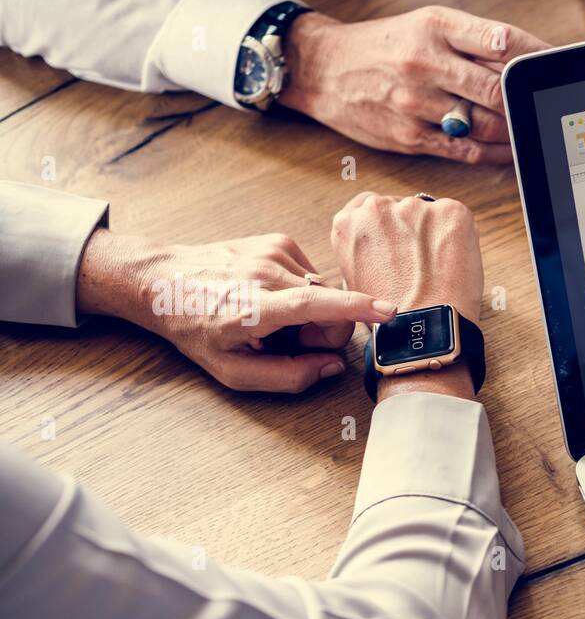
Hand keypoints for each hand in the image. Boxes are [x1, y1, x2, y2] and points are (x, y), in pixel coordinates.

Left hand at [75, 228, 394, 392]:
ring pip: (325, 292)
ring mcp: (274, 252)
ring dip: (310, 312)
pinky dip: (301, 292)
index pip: (316, 304)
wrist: (162, 280)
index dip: (356, 309)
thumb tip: (330, 367)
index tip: (387, 312)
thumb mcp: (232, 371)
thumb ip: (286, 377)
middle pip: (331, 306)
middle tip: (290, 342)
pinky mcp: (278, 241)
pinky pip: (312, 275)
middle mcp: (267, 273)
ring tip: (273, 318)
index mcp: (255, 307)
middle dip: (323, 332)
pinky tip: (271, 296)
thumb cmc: (194, 327)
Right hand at [280, 8, 548, 162]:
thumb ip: (473, 42)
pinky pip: (467, 150)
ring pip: (487, 123)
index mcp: (437, 27)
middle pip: (498, 87)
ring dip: (514, 130)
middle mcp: (428, 63)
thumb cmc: (385, 48)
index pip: (502, 40)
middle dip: (525, 99)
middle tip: (542, 105)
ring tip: (528, 128)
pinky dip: (495, 152)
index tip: (556, 65)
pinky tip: (509, 150)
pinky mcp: (411, 136)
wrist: (324, 70)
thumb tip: (524, 60)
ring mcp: (419, 103)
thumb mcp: (427, 26)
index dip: (537, 55)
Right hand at [330, 193, 484, 401]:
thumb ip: (363, 254)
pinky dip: (459, 238)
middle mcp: (377, 209)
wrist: (424, 329)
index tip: (395, 240)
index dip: (385, 227)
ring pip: (429, 214)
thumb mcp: (355, 284)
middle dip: (410, 230)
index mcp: (348, 225)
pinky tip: (454, 265)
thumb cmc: (390, 318)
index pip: (367, 208)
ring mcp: (414, 207)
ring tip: (438, 270)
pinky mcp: (449, 212)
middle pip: (399, 208)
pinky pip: (456, 219)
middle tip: (419, 262)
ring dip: (434, 234)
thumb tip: (380, 249)